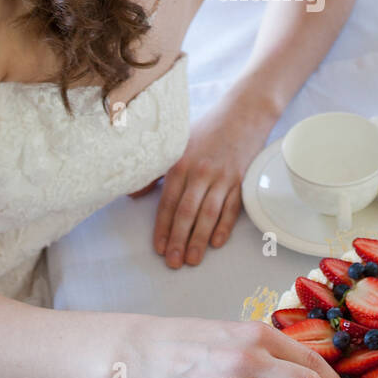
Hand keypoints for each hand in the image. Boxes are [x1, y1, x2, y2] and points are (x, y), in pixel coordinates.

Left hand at [153, 92, 276, 267]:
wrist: (243, 114)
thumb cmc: (207, 131)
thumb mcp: (176, 144)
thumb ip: (156, 171)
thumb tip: (133, 195)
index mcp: (180, 164)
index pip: (168, 202)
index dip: (163, 227)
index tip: (159, 248)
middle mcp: (201, 172)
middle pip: (187, 212)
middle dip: (179, 239)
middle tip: (174, 262)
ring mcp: (223, 177)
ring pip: (209, 214)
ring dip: (200, 239)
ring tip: (193, 260)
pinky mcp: (242, 180)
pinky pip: (233, 208)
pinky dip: (224, 227)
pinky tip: (217, 243)